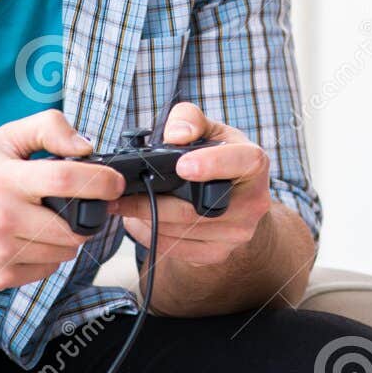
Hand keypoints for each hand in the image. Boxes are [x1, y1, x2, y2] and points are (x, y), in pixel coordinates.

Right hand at [0, 109, 124, 289]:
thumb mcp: (0, 139)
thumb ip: (46, 128)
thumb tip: (84, 146)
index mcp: (4, 178)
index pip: (67, 178)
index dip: (101, 181)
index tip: (114, 183)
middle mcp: (2, 217)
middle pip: (73, 226)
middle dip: (81, 216)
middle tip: (68, 206)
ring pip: (64, 252)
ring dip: (64, 238)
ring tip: (41, 221)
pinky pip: (46, 271)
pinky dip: (46, 257)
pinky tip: (26, 241)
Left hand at [111, 102, 272, 266]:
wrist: (239, 198)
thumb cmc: (220, 156)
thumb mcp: (210, 129)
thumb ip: (190, 119)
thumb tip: (176, 136)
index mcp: (254, 164)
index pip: (240, 162)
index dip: (212, 164)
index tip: (182, 166)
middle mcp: (252, 202)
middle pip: (196, 208)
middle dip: (152, 199)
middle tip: (118, 192)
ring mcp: (237, 233)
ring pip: (180, 231)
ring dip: (145, 219)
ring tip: (121, 204)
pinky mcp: (218, 253)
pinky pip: (177, 249)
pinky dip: (149, 236)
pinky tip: (135, 221)